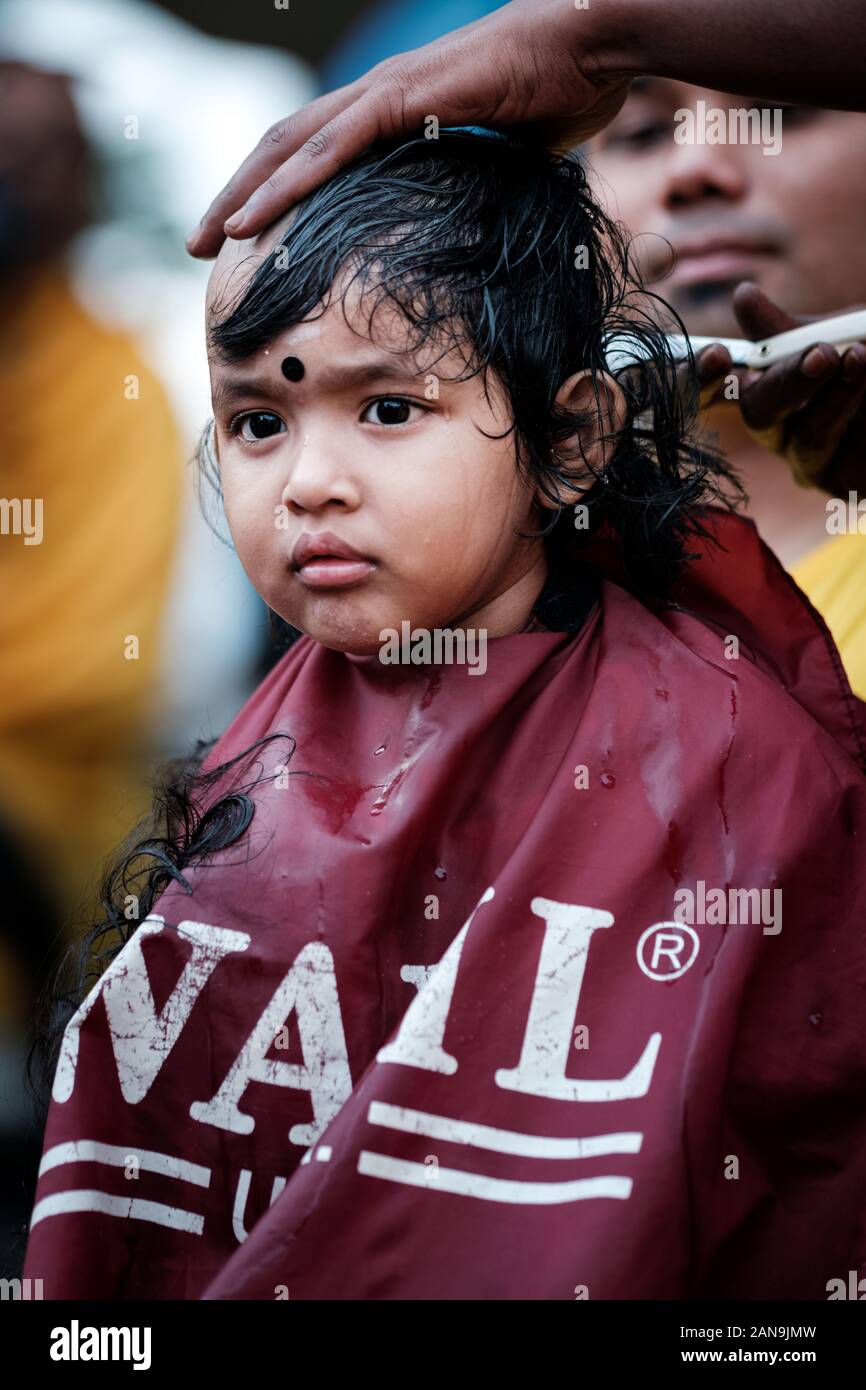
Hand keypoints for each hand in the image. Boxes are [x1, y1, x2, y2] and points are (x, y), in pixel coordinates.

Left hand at [185, 0, 629, 258]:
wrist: (592, 42)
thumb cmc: (561, 91)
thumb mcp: (508, 159)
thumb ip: (477, 185)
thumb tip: (479, 230)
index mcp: (394, 112)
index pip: (313, 153)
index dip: (274, 190)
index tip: (247, 239)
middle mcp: (376, 98)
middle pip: (283, 147)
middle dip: (236, 195)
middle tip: (200, 243)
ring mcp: (385, 93)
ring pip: (293, 147)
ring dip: (245, 193)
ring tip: (210, 238)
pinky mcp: (404, 99)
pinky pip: (331, 148)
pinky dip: (287, 184)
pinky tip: (255, 218)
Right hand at [693, 283, 865, 494]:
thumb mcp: (837, 333)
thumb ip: (791, 329)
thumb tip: (741, 297)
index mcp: (766, 387)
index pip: (715, 387)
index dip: (701, 378)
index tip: (716, 356)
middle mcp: (779, 428)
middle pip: (759, 413)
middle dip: (787, 381)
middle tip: (823, 353)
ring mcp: (808, 460)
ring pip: (808, 437)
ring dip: (837, 396)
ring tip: (863, 357)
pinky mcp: (843, 484)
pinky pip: (847, 456)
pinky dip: (860, 416)